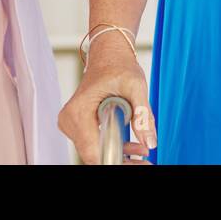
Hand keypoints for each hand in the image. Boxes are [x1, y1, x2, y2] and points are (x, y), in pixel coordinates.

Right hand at [60, 36, 156, 163]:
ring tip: (143, 154)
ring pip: (96, 153)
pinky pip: (96, 145)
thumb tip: (150, 142)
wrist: (108, 56)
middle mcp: (70, 121)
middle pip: (94, 155)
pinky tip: (135, 148)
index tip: (139, 163)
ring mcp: (72, 125)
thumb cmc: (119, 66)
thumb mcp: (135, 86)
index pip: (93, 151)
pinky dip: (115, 149)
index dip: (116, 161)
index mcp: (79, 111)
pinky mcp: (79, 127)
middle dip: (120, 161)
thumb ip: (143, 115)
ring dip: (120, 156)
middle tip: (146, 162)